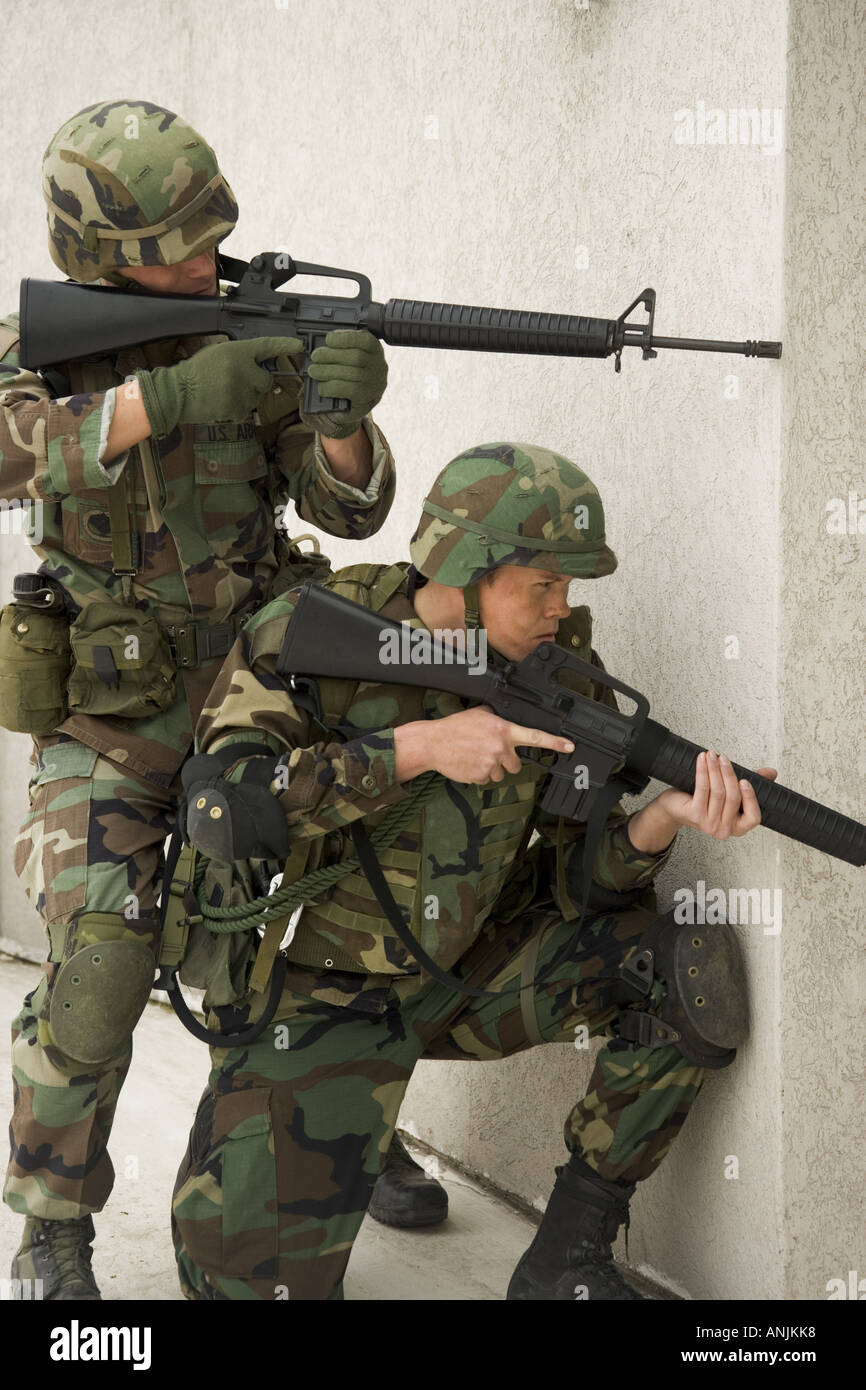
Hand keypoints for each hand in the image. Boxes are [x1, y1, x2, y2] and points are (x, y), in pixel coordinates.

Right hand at [135, 335, 303, 436]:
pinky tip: (221, 401)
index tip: (299, 347)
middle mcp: (244, 370)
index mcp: (238, 352)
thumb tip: (260, 365)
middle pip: (266, 380)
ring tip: (223, 390)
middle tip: (238, 380)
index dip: (284, 346)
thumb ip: (241, 356)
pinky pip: (246, 409)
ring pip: (255, 396)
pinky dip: (237, 407)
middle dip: (258, 381)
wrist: (180, 392)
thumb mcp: (220, 353)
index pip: (267, 347)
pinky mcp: (238, 409)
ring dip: (246, 395)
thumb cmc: (198, 371)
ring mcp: (242, 392)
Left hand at [300, 330, 387, 438]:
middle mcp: (379, 366)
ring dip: (328, 371)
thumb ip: (331, 350)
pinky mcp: (368, 399)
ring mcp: (376, 384)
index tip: (328, 339)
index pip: (365, 340)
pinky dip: (332, 387)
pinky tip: (321, 387)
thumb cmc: (345, 377)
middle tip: (315, 356)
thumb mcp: (341, 359)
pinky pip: (350, 390)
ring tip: (313, 371)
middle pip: (357, 356)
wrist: (348, 406)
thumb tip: (309, 345)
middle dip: (332, 355)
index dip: (346, 338)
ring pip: (353, 373)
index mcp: (374, 351)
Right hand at [394, 707, 573, 784]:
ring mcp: (490, 764)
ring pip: (501, 774)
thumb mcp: (480, 715)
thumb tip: (508, 722)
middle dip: (506, 761)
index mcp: (503, 730)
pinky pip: (487, 780)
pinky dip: (479, 774)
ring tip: (475, 756)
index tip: (570, 746)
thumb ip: (498, 719)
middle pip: (516, 764)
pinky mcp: (480, 776)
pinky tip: (468, 763)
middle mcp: (500, 748)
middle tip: (489, 752)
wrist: (433, 743)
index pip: (535, 737)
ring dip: (491, 768)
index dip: (555, 742)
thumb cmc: (455, 728)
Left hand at [653, 751, 777, 840]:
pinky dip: (703, 771)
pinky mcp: (694, 814)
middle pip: (733, 798)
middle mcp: (724, 829)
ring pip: (718, 791)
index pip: (754, 817)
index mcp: (737, 827)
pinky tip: (702, 760)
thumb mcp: (731, 792)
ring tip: (712, 755)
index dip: (751, 798)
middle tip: (724, 758)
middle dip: (729, 774)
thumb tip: (772, 773)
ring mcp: (708, 824)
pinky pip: (702, 788)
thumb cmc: (704, 800)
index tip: (745, 779)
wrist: (675, 808)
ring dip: (715, 769)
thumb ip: (753, 783)